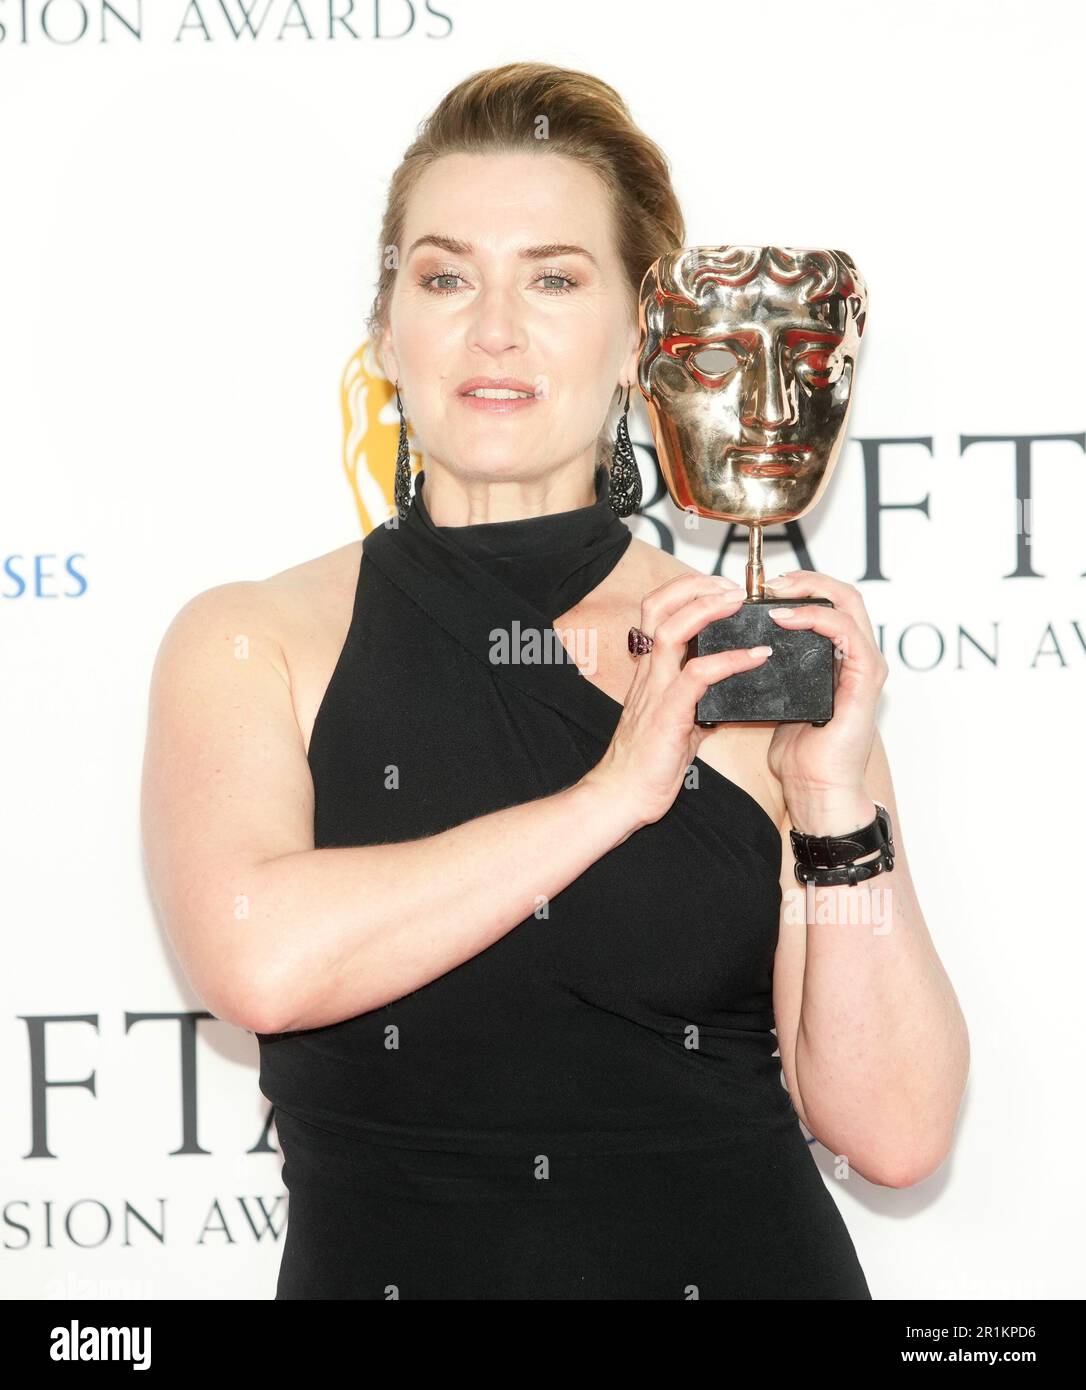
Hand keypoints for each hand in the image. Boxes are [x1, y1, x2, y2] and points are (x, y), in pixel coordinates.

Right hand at [584, 573, 773, 828]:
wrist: (623, 796)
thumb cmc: (648, 763)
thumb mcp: (679, 721)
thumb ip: (699, 701)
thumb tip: (728, 693)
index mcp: (651, 671)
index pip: (658, 612)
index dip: (686, 590)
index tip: (719, 586)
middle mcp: (650, 673)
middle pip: (658, 607)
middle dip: (695, 585)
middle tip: (731, 584)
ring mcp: (656, 690)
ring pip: (673, 630)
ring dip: (708, 609)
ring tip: (739, 602)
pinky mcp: (668, 714)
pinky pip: (698, 675)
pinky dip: (730, 661)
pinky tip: (756, 658)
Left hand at [763, 569, 887, 814]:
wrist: (815, 788)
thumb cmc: (798, 751)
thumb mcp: (778, 698)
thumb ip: (772, 670)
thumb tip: (739, 646)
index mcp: (838, 657)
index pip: (829, 601)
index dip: (798, 585)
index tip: (760, 588)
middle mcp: (858, 655)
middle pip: (842, 593)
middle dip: (804, 579)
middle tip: (767, 582)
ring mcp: (865, 665)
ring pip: (848, 603)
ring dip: (808, 591)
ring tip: (773, 595)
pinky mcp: (865, 678)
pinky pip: (845, 632)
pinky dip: (815, 618)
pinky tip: (784, 620)